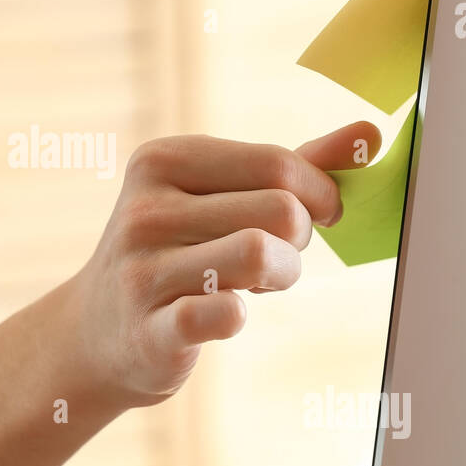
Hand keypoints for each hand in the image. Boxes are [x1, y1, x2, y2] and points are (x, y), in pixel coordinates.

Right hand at [63, 121, 381, 409]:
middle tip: (277, 254)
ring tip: (262, 283)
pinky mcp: (150, 330)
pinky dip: (240, 316)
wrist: (98, 331)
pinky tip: (228, 315)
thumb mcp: (218, 196)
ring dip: (284, 276)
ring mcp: (142, 270)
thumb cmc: (178, 252)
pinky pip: (222, 315)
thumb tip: (368, 134)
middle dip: (299, 239)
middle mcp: (145, 210)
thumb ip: (294, 166)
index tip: (314, 215)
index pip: (277, 163)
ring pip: (261, 255)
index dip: (318, 193)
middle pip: (280, 210)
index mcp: (161, 161)